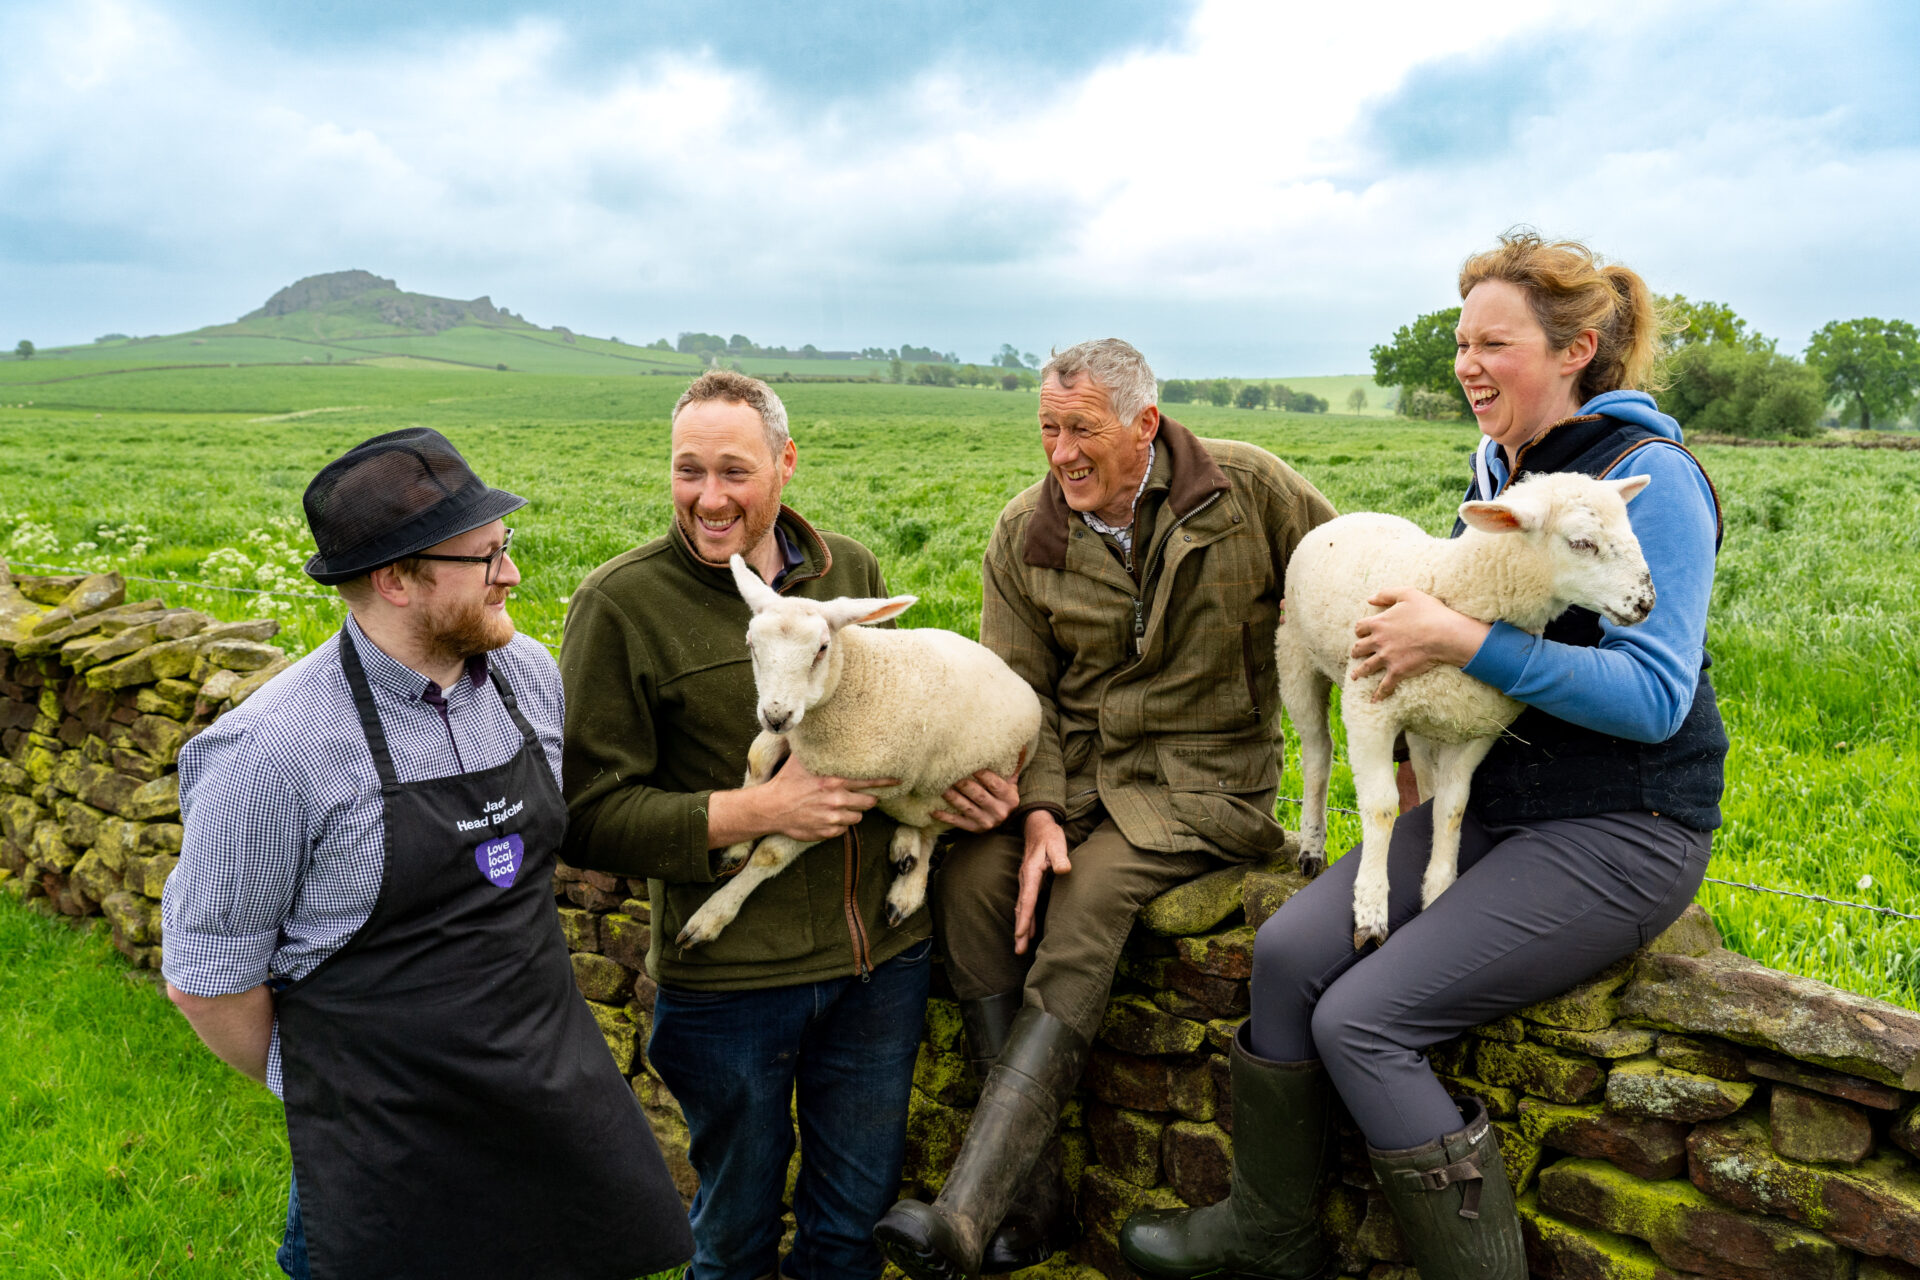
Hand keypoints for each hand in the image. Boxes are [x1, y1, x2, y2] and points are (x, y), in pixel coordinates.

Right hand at [755, 753, 896, 842]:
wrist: (771, 808)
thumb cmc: (786, 781)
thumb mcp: (802, 759)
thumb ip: (817, 747)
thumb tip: (822, 727)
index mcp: (834, 781)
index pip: (869, 781)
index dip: (886, 781)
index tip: (899, 780)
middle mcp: (837, 800)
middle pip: (869, 802)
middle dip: (867, 799)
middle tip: (862, 796)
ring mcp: (833, 818)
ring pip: (857, 817)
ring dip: (853, 812)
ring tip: (839, 805)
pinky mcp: (827, 832)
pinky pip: (844, 829)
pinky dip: (839, 824)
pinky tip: (828, 816)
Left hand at [931, 768, 1021, 832]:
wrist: (1004, 818)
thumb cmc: (1004, 793)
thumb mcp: (1011, 781)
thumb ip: (1012, 765)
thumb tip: (1020, 744)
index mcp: (1009, 798)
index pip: (994, 783)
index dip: (981, 773)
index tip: (968, 762)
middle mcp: (999, 811)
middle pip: (978, 795)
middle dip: (963, 783)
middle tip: (948, 772)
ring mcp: (987, 822)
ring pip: (966, 808)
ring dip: (952, 798)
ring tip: (939, 787)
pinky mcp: (975, 829)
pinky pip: (958, 823)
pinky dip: (945, 817)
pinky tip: (933, 811)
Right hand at [1014, 810, 1071, 955]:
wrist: (1038, 826)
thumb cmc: (1049, 835)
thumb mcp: (1057, 843)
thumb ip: (1060, 857)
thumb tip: (1063, 870)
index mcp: (1031, 873)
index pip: (1027, 899)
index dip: (1025, 917)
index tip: (1022, 934)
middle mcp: (1025, 879)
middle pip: (1021, 909)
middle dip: (1019, 930)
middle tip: (1018, 950)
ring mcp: (1025, 882)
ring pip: (1021, 908)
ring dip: (1021, 928)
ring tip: (1020, 947)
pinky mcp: (1029, 883)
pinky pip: (1026, 904)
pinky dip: (1026, 918)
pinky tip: (1029, 931)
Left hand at [1349, 588, 1491, 699]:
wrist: (1443, 633)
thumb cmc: (1429, 612)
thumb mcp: (1407, 594)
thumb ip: (1387, 594)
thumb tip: (1370, 598)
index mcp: (1379, 623)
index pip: (1360, 628)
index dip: (1360, 630)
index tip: (1361, 633)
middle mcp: (1378, 641)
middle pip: (1359, 648)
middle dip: (1356, 651)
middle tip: (1355, 654)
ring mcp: (1386, 658)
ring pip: (1366, 667)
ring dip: (1359, 672)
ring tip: (1355, 677)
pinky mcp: (1397, 671)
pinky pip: (1384, 685)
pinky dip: (1378, 694)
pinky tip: (1374, 700)